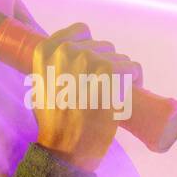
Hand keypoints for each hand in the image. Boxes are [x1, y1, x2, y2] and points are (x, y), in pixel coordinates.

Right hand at [29, 22, 143, 171]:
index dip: (91, 45)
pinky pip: (133, 68)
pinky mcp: (111, 71)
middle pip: (103, 46)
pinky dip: (135, 80)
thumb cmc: (54, 123)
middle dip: (108, 64)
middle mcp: (68, 50)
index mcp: (48, 52)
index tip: (94, 60)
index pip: (80, 30)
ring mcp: (90, 59)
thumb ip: (51, 71)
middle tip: (104, 87)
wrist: (66, 146)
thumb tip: (66, 66)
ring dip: (122, 74)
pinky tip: (127, 94)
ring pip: (120, 57)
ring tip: (115, 95)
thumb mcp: (41, 89)